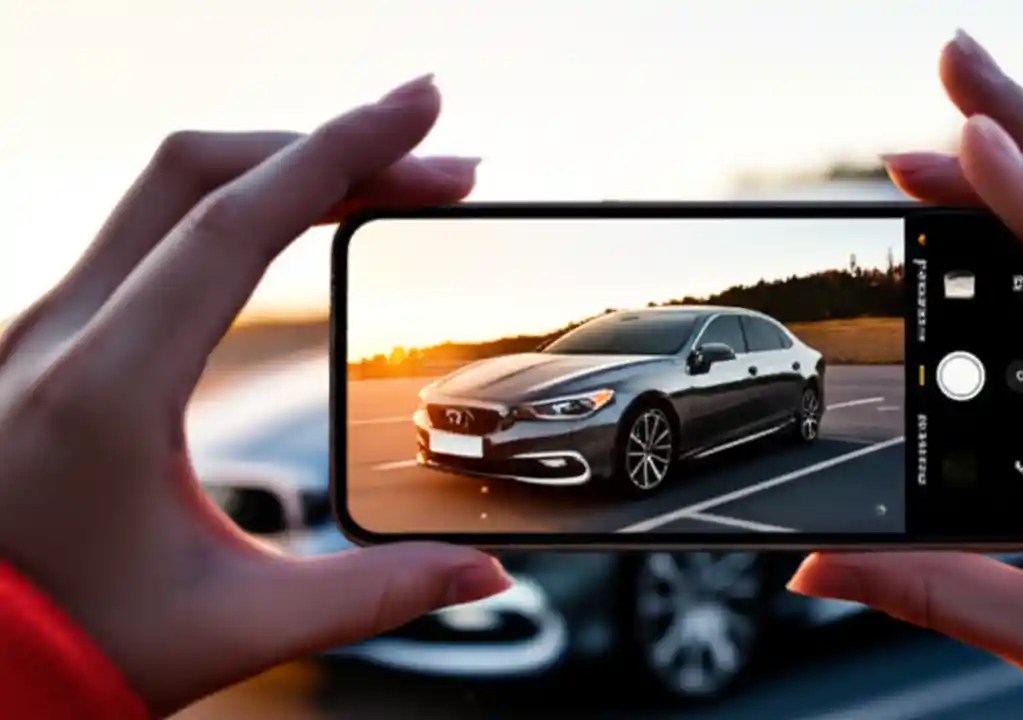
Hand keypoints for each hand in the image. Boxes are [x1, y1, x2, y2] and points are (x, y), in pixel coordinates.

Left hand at [0, 75, 510, 715]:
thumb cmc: (67, 648)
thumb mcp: (236, 626)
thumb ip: (375, 595)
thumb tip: (484, 575)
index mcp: (102, 390)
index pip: (231, 225)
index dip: (339, 153)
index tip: (424, 110)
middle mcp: (58, 336)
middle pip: (199, 172)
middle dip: (330, 145)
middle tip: (437, 159)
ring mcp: (45, 326)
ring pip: (169, 189)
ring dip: (284, 166)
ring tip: (388, 182)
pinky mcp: (52, 336)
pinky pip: (151, 226)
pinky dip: (240, 200)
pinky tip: (297, 221)